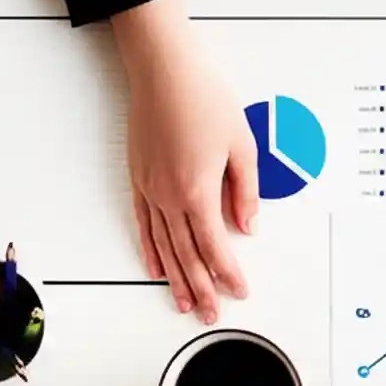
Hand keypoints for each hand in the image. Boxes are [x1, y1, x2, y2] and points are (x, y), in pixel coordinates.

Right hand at [113, 0, 257, 323]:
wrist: (164, 70)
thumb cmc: (204, 99)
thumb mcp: (242, 145)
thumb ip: (246, 192)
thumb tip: (247, 226)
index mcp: (198, 191)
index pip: (215, 246)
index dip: (228, 273)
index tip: (238, 291)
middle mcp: (169, 196)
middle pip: (187, 254)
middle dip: (201, 288)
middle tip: (210, 314)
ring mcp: (150, 189)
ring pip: (163, 245)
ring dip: (175, 278)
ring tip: (183, 304)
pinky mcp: (138, 178)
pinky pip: (143, 224)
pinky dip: (150, 250)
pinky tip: (156, 268)